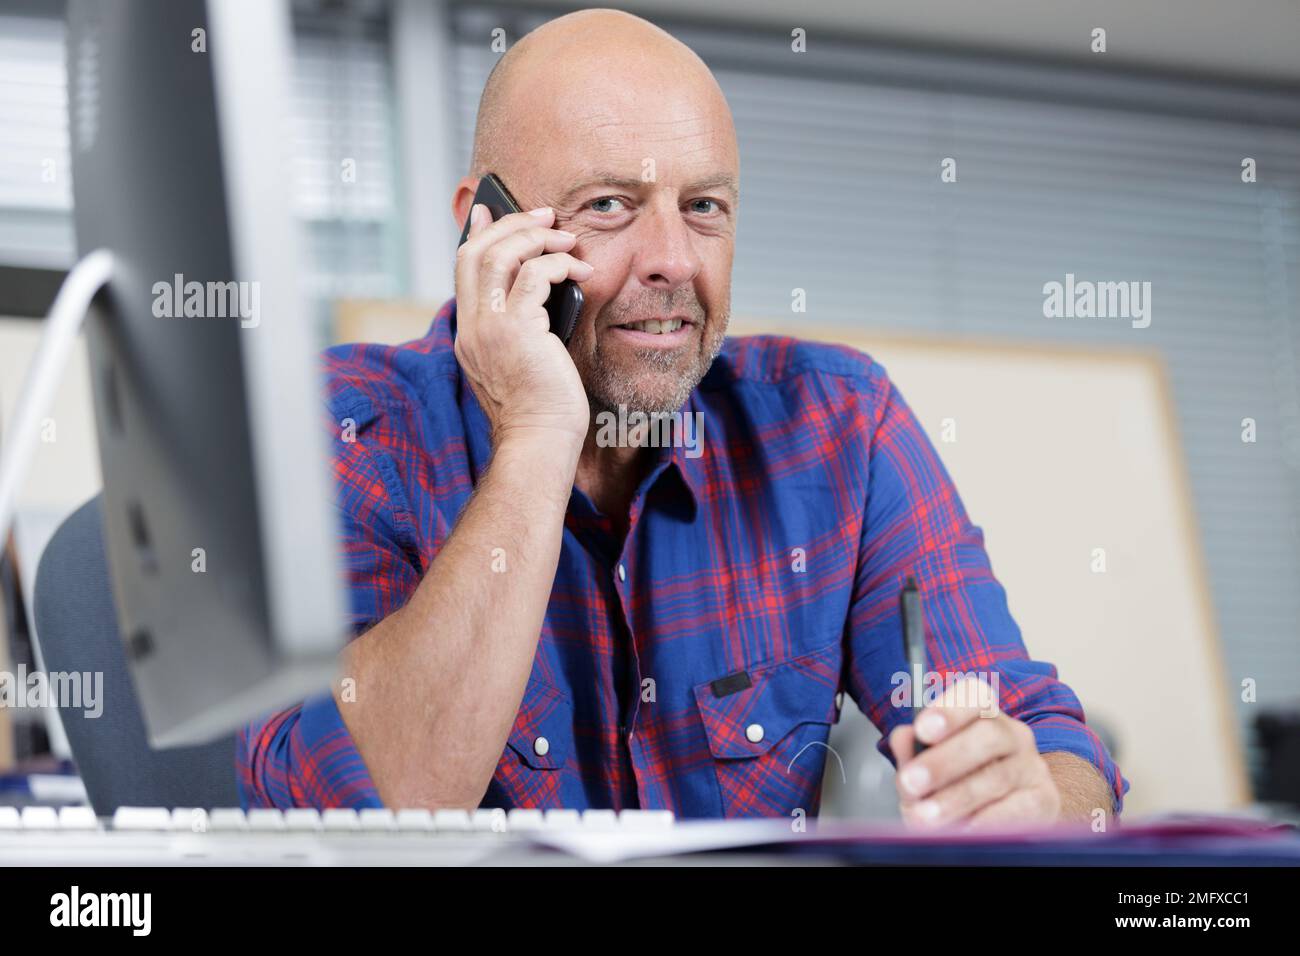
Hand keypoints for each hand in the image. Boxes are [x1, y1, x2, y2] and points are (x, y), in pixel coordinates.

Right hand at [453, 203, 592, 447]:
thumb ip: (521, 326)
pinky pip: (534, 275)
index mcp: (469, 335)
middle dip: (509, 225)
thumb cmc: (542, 409)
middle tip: (543, 215)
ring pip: (499, 256)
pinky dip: (558, 263)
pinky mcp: (516, 330)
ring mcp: (490, 328)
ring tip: (566, 237)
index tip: (489, 212)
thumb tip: (544, 290)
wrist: (540, 441)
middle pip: (474, 252)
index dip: (477, 234)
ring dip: (536, 237)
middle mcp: (472, 327)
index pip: (463, 270)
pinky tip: (579, 271)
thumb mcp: (523, 360)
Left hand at [888, 676, 1060, 828]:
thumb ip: (913, 753)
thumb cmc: (960, 781)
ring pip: (997, 776)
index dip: (948, 710)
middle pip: (986, 736)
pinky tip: (963, 830)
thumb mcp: (928, 766)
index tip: (922, 730)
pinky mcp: (1043, 800)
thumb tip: (902, 738)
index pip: (973, 695)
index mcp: (981, 714)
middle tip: (912, 783)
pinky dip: (985, 821)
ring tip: (925, 817)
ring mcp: (1031, 766)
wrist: (1010, 813)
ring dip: (956, 798)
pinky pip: (1017, 809)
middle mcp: (1011, 733)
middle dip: (944, 761)